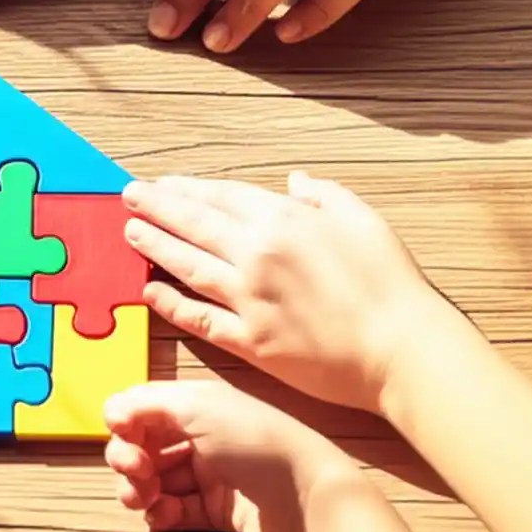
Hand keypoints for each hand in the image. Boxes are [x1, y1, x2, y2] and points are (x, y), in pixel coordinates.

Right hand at [104, 380, 403, 531]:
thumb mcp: (198, 405)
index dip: (126, 424)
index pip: (143, 411)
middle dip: (127, 459)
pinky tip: (164, 516)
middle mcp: (201, 438)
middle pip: (143, 448)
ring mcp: (207, 478)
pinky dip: (158, 515)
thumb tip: (110, 412)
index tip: (124, 436)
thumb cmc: (260, 444)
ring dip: (137, 490)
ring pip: (151, 484)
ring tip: (146, 497)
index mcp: (197, 406)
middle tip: (135, 471)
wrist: (308, 500)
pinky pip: (170, 513)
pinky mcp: (214, 514)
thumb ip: (145, 402)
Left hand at [121, 171, 469, 413]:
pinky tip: (150, 292)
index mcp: (284, 221)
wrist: (403, 349)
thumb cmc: (391, 282)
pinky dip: (171, 304)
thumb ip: (324, 195)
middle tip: (128, 197)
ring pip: (187, 266)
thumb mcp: (363, 219)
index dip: (188, 188)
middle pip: (194, 225)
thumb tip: (294, 181)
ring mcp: (249, 299)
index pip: (221, 196)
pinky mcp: (249, 340)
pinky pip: (199, 319)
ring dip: (155, 248)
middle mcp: (257, 256)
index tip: (163, 183)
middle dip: (157, 207)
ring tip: (130, 234)